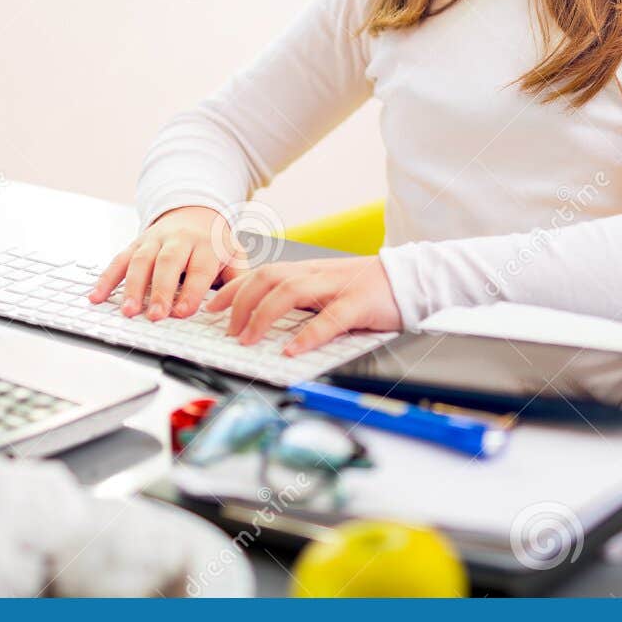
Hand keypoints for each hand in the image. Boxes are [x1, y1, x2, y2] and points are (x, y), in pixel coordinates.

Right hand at [87, 205, 249, 319]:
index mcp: (206, 244)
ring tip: (128, 311)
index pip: (199, 269)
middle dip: (160, 290)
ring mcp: (154, 240)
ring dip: (132, 287)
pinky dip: (107, 279)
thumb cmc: (214, 242)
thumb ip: (238, 279)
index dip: (191, 291)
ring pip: (141, 261)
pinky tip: (97, 296)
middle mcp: (178, 239)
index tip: (183, 311)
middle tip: (155, 316)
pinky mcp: (136, 243)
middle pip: (168, 263)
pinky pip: (119, 260)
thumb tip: (240, 305)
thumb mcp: (234, 255)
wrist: (195, 211)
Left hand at [202, 255, 402, 355]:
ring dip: (264, 316)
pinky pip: (330, 318)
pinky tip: (293, 349)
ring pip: (291, 291)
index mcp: (307, 272)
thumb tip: (264, 323)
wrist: (409, 278)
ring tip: (249, 339)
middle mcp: (316, 274)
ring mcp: (336, 287)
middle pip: (268, 278)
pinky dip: (308, 335)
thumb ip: (300, 301)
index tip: (211, 308)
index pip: (261, 273)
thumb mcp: (326, 289)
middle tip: (229, 331)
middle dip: (241, 303)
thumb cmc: (367, 288)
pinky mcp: (359, 303)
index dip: (233, 289)